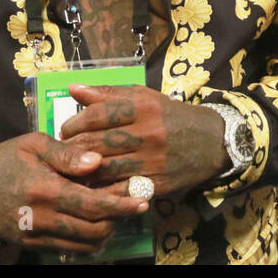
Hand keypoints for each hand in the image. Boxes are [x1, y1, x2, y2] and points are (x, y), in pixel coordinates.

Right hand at [0, 133, 148, 254]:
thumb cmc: (6, 158)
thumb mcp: (35, 144)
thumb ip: (68, 154)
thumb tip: (97, 161)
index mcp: (45, 190)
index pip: (94, 205)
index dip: (122, 204)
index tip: (143, 198)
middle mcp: (41, 218)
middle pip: (94, 229)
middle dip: (120, 218)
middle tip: (136, 204)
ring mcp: (35, 235)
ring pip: (84, 244)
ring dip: (107, 231)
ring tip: (119, 213)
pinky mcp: (30, 244)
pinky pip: (68, 249)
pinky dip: (88, 240)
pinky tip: (97, 223)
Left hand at [59, 84, 229, 196]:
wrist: (213, 142)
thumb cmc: (172, 117)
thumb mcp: (145, 98)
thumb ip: (108, 94)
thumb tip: (73, 88)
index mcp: (144, 107)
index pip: (96, 115)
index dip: (73, 123)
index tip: (66, 130)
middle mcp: (148, 133)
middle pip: (95, 143)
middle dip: (72, 148)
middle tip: (65, 151)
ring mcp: (152, 160)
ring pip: (102, 168)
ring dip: (81, 170)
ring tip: (73, 168)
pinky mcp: (155, 183)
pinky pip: (118, 188)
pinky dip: (101, 188)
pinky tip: (93, 185)